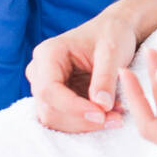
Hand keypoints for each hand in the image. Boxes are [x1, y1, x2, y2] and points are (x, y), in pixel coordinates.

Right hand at [25, 8, 137, 132]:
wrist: (113, 31)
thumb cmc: (111, 34)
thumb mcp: (112, 51)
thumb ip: (105, 76)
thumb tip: (102, 106)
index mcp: (48, 54)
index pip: (49, 90)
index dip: (73, 107)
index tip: (101, 113)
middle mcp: (40, 72)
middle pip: (49, 109)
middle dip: (82, 119)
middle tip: (116, 118)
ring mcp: (45, 87)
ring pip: (55, 119)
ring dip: (85, 124)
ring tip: (116, 116)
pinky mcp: (56, 99)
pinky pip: (64, 120)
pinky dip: (86, 123)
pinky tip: (109, 116)